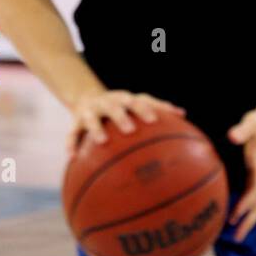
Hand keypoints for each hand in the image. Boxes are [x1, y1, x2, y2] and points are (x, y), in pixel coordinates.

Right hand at [66, 89, 185, 156]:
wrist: (87, 97)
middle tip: (130, 129)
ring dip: (96, 128)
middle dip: (121, 116)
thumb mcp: (135, 103)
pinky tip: (73, 157)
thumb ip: (157, 107)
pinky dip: (71, 143)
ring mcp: (90, 111)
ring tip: (101, 141)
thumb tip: (184, 114)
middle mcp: (107, 102)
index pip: (137, 101)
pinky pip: (72, 133)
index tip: (154, 120)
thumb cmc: (121, 106)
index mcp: (124, 99)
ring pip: (91, 118)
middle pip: (114, 106)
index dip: (145, 109)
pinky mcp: (76, 121)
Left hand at [226, 108, 255, 241]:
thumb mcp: (251, 122)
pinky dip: (250, 209)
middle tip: (237, 238)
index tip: (234, 217)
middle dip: (250, 221)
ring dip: (250, 219)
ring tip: (238, 234)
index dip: (246, 204)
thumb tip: (232, 136)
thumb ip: (242, 129)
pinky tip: (239, 216)